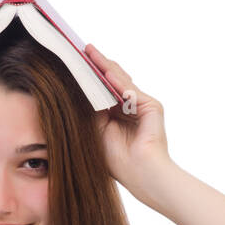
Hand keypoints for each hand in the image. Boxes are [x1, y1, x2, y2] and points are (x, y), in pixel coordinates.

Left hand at [84, 44, 171, 194]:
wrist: (140, 174)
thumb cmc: (116, 161)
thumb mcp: (96, 131)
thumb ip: (90, 110)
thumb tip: (75, 88)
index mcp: (116, 114)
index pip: (101, 89)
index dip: (89, 76)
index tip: (73, 62)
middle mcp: (129, 107)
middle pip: (111, 80)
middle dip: (96, 65)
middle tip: (80, 50)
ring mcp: (141, 105)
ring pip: (120, 80)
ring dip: (104, 66)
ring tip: (89, 53)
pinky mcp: (151, 105)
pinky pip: (130, 90)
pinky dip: (117, 81)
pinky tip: (104, 71)